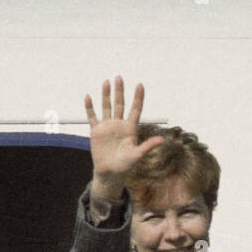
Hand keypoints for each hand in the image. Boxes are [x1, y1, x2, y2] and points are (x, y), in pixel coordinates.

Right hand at [83, 75, 165, 200]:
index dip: (138, 98)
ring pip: (107, 107)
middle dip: (120, 91)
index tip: (140, 85)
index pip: (135, 110)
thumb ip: (148, 146)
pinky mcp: (96, 131)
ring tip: (107, 82)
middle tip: (119, 78)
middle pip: (120, 104)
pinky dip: (90, 107)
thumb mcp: (137, 155)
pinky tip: (89, 97)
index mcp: (130, 129)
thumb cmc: (125, 166)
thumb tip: (162, 140)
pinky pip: (92, 116)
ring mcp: (108, 127)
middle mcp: (119, 125)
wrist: (110, 173)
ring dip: (106, 95)